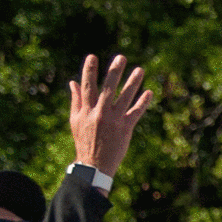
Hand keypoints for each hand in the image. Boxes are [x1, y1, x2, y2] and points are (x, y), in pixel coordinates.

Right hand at [67, 53, 151, 173]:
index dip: (89, 71)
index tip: (92, 57)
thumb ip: (76, 100)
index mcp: (85, 110)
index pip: (87, 86)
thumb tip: (73, 82)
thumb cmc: (84, 140)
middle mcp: (99, 113)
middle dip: (114, 71)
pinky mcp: (125, 128)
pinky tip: (149, 92)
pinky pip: (136, 112)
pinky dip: (143, 102)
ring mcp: (113, 120)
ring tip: (140, 70)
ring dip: (133, 82)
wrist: (94, 164)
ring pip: (125, 97)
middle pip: (108, 88)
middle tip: (121, 57)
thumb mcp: (76, 120)